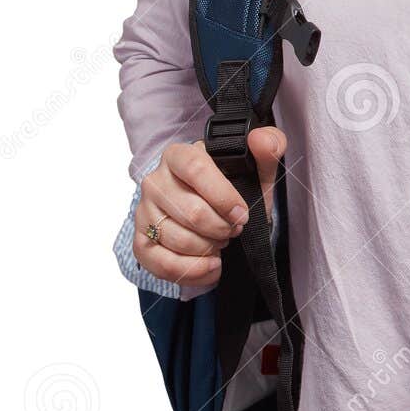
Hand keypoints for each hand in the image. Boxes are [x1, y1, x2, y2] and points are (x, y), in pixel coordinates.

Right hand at [133, 127, 286, 285]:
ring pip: (178, 240)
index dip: (222, 196)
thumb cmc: (235, 188)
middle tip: (234, 229)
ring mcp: (144, 211)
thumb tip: (261, 140)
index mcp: (179, 155)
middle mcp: (155, 181)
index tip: (241, 214)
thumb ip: (268, 147)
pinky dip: (192, 271)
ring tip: (221, 242)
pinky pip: (161, 263)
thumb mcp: (257, 168)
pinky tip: (211, 265)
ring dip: (209, 249)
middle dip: (221, 228)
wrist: (218, 215)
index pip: (195, 169)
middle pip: (191, 212)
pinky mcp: (141, 240)